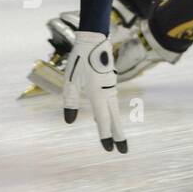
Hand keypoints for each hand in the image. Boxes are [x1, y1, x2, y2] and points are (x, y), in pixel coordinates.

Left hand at [62, 31, 127, 153]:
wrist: (93, 40)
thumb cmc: (79, 60)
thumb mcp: (70, 82)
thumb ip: (70, 102)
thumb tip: (69, 121)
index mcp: (98, 94)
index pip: (102, 120)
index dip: (105, 136)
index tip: (109, 149)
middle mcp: (107, 93)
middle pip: (114, 119)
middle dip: (118, 135)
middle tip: (123, 151)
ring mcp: (110, 88)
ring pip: (113, 111)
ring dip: (114, 125)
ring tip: (115, 138)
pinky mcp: (109, 83)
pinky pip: (110, 102)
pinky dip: (108, 113)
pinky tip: (102, 117)